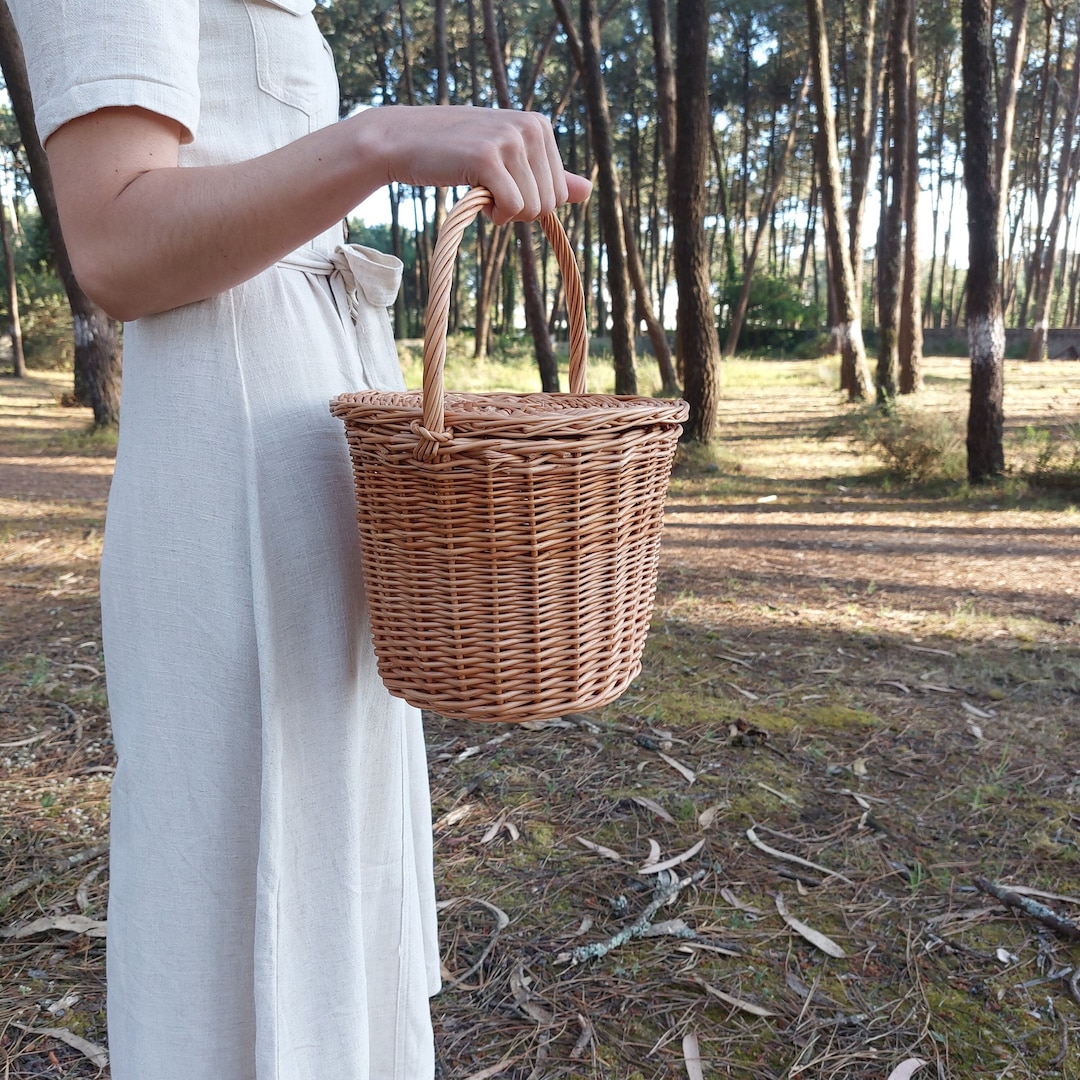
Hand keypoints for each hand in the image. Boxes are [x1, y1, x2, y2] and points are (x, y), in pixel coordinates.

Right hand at [355, 105, 591, 225]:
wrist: (405, 140)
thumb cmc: (456, 152)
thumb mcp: (507, 159)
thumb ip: (548, 175)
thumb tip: (588, 191)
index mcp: (540, 126)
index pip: (560, 192)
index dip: (530, 202)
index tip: (502, 184)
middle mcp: (530, 127)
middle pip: (549, 203)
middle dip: (520, 211)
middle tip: (490, 191)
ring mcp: (510, 140)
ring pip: (532, 209)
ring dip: (505, 214)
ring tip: (480, 190)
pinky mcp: (487, 157)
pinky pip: (512, 208)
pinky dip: (495, 215)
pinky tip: (476, 198)